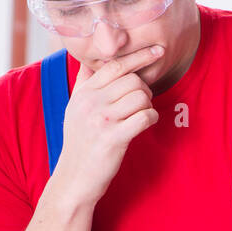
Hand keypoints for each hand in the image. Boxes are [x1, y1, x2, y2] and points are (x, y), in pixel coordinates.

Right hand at [54, 45, 162, 205]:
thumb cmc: (79, 143)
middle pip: (132, 80)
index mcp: (83, 93)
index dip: (139, 56)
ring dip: (148, 106)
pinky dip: (151, 119)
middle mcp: (90, 103)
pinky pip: (144, 117)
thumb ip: (83, 84)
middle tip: (142, 103)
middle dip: (144, 90)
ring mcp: (101, 120)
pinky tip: (146, 124)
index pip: (114, 65)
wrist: (74, 179)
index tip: (157, 51)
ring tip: (142, 115)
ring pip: (141, 97)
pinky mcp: (113, 139)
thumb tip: (87, 60)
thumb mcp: (74, 109)